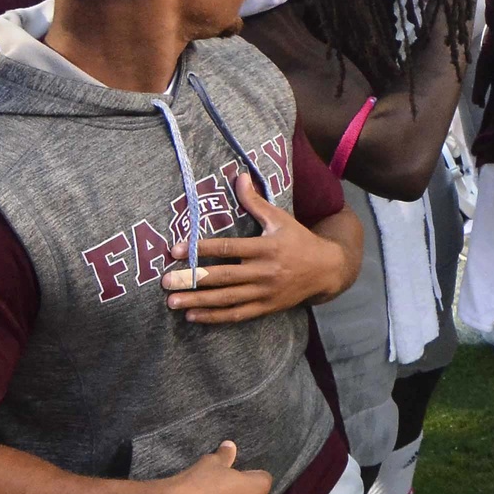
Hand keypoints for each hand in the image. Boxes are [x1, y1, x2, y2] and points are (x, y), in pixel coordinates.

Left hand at [163, 170, 352, 322]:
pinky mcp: (266, 307)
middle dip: (192, 280)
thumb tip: (239, 176)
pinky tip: (193, 316)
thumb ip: (255, 202)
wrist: (327, 270)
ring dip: (198, 301)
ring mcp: (265, 293)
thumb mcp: (279, 218)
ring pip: (227, 299)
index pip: (228, 248)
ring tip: (172, 302)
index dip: (201, 249)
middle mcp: (264, 272)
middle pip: (223, 277)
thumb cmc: (298, 240)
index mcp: (265, 248)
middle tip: (166, 282)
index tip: (175, 250)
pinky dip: (215, 317)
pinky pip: (237, 314)